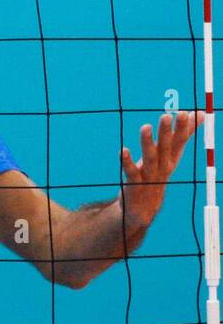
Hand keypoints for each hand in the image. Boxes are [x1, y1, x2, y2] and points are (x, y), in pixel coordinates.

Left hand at [120, 110, 200, 229]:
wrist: (143, 210)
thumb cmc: (156, 176)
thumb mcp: (169, 157)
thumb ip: (181, 136)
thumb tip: (199, 114)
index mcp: (170, 160)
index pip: (179, 143)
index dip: (183, 129)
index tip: (187, 113)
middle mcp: (162, 168)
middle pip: (165, 149)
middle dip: (167, 133)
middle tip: (167, 116)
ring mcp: (149, 177)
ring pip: (150, 158)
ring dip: (148, 143)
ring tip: (145, 127)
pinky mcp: (134, 185)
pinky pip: (131, 172)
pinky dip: (127, 162)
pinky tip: (123, 150)